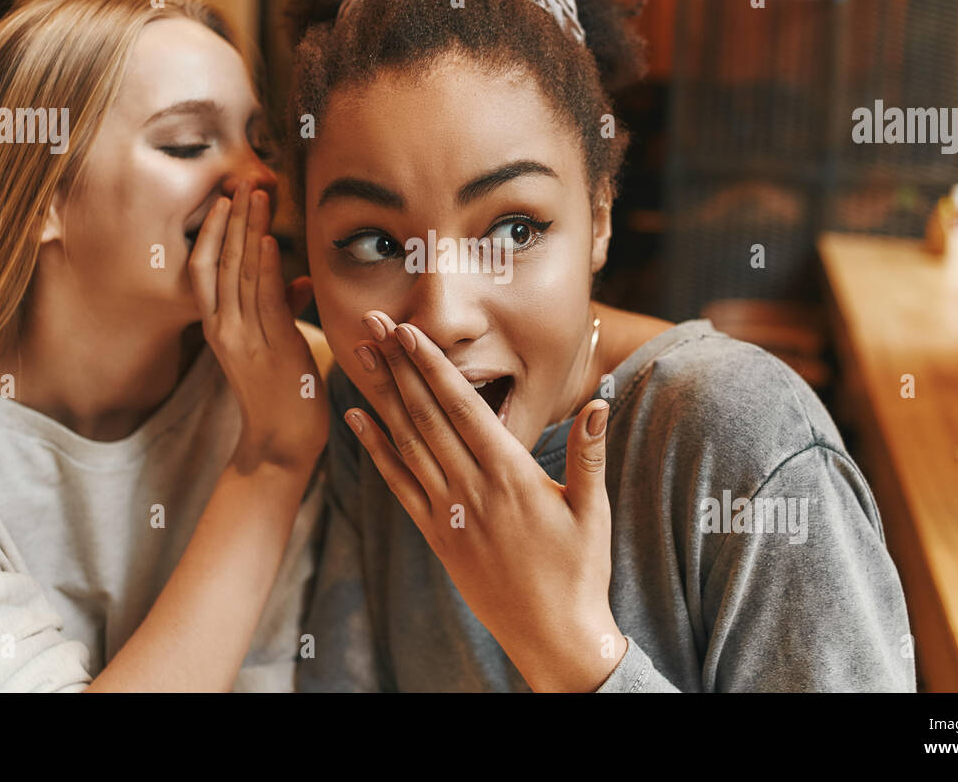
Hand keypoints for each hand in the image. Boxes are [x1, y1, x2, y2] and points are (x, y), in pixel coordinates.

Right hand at [188, 187, 326, 472]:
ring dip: (248, 234)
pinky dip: (264, 271)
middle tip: (242, 182)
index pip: (206, 267)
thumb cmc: (284, 394)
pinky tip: (269, 244)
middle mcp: (224, 330)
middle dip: (231, 221)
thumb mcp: (280, 346)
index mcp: (220, 327)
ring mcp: (243, 341)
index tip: (226, 198)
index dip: (214, 231)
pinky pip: (262, 304)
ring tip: (256, 197)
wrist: (282, 443)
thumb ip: (283, 310)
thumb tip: (296, 281)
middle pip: (220, 263)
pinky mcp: (267, 351)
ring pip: (238, 276)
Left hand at [344, 310, 623, 691]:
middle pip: (426, 414)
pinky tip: (357, 420)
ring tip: (361, 355)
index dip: (433, 366)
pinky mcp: (437, 535)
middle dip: (398, 364)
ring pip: (407, 442)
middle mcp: (472, 488)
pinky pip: (398, 485)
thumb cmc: (580, 570)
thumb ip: (590, 454)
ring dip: (381, 395)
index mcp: (510, 474)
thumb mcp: (593, 510)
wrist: (553, 636)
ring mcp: (448, 512)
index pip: (463, 407)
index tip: (409, 330)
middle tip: (372, 321)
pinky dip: (375, 449)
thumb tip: (601, 401)